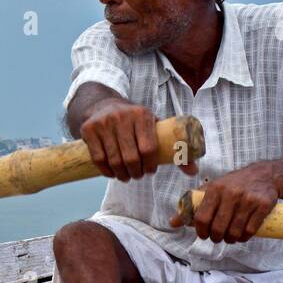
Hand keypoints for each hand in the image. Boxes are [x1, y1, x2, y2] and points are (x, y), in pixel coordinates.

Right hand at [79, 99, 198, 181]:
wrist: (102, 105)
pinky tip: (111, 173)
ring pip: (114, 160)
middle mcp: (123, 116)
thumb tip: (194, 170)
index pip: (149, 148)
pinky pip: (98, 158)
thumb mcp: (153, 127)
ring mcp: (104, 122)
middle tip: (136, 176)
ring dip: (121, 175)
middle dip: (135, 173)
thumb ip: (174, 148)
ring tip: (125, 176)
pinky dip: (106, 171)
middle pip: (131, 157)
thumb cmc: (134, 121)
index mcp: (143, 115)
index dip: (150, 165)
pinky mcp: (89, 129)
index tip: (149, 171)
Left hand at [170, 162, 279, 242]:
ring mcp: (248, 199)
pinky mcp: (263, 205)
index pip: (202, 217)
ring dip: (230, 240)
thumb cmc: (233, 184)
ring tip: (230, 238)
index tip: (203, 235)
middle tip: (218, 238)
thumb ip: (193, 205)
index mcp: (214, 189)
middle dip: (216, 238)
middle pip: (218, 227)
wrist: (264, 175)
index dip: (201, 231)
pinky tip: (242, 236)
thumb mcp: (212, 190)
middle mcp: (230, 193)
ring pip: (235, 231)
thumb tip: (173, 222)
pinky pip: (250, 230)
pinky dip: (244, 237)